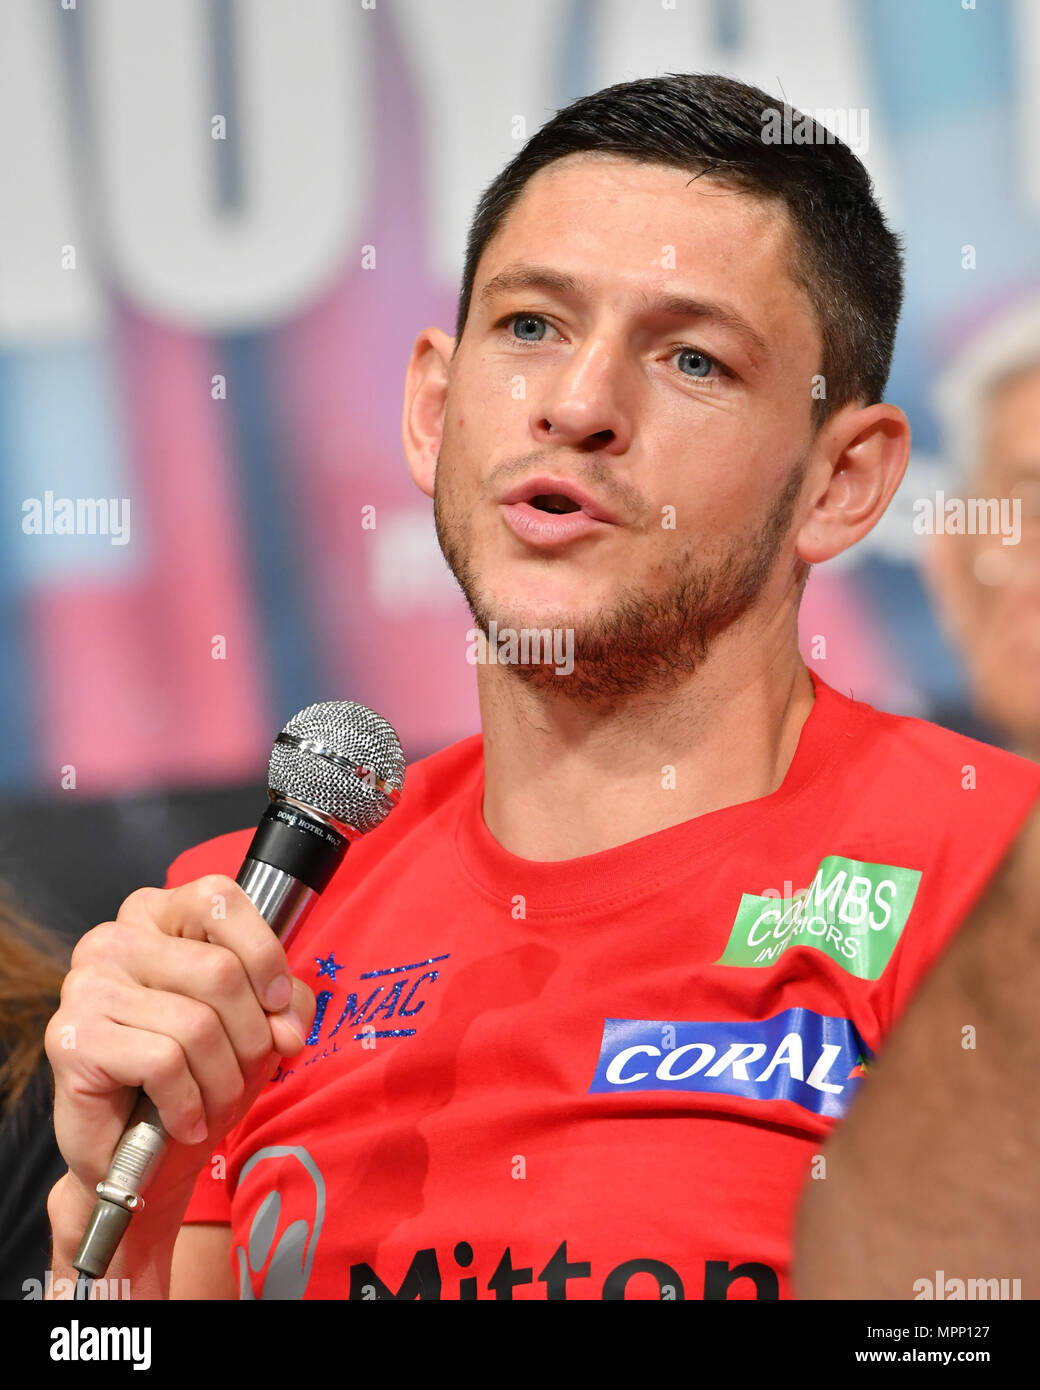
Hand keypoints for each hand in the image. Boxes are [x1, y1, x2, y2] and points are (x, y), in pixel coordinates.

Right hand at [45, 874, 316, 1218]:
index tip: (278, 1003)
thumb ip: (288, 1003)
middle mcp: (114, 940)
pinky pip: (162, 1063)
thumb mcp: (258, 1024)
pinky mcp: (71, 1038)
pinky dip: (188, 1103)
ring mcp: (86, 986)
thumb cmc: (198, 1075)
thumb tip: (285, 1023)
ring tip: (213, 1103)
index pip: (219, 898)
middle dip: (251, 1037)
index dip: (263, 954)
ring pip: (196, 1024)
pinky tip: (184, 1121)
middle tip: (244, 1073)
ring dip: (223, 1080)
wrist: (138, 1156)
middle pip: (218, 971)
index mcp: (155, 916)